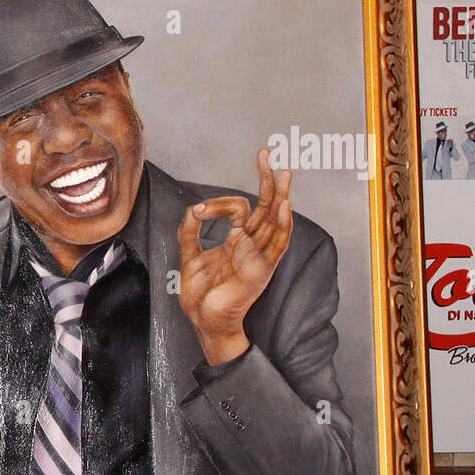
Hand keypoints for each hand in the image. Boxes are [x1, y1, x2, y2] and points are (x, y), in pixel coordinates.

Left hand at [177, 146, 292, 364]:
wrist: (202, 318)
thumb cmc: (201, 293)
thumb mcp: (189, 255)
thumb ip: (190, 231)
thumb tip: (193, 209)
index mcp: (238, 240)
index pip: (242, 208)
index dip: (221, 202)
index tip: (199, 210)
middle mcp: (252, 245)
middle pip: (267, 208)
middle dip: (267, 181)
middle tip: (266, 155)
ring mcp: (258, 257)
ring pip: (276, 223)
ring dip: (280, 198)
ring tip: (285, 176)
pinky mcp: (259, 271)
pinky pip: (273, 248)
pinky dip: (278, 227)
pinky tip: (282, 208)